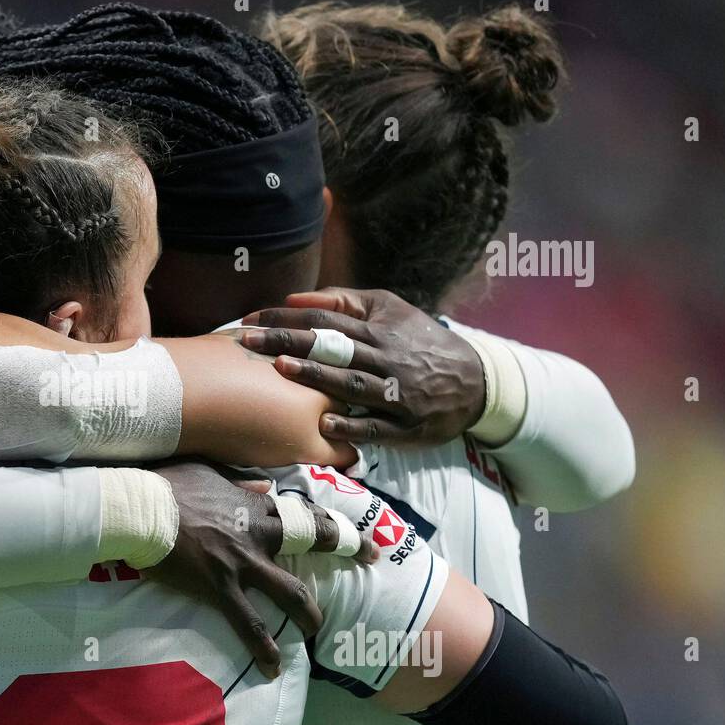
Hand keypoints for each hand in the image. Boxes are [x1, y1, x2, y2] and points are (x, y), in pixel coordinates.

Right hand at [145, 460, 375, 677]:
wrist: (140, 509)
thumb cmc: (167, 485)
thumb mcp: (208, 472)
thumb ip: (238, 483)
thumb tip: (263, 489)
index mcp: (253, 504)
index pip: (302, 511)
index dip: (330, 518)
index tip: (352, 525)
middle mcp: (257, 533)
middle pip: (310, 539)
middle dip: (344, 548)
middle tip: (367, 557)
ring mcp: (242, 563)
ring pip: (289, 591)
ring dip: (309, 611)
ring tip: (318, 628)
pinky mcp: (220, 588)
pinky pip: (247, 622)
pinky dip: (261, 646)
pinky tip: (272, 666)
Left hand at [240, 288, 485, 446]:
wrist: (474, 381)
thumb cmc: (419, 341)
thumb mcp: (390, 310)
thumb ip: (344, 302)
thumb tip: (295, 298)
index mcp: (377, 330)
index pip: (325, 320)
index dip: (287, 318)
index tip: (250, 319)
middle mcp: (385, 360)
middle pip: (332, 349)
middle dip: (290, 343)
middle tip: (250, 341)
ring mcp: (396, 394)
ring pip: (352, 384)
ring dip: (317, 377)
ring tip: (282, 370)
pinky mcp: (404, 426)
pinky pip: (375, 427)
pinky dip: (351, 425)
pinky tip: (323, 424)